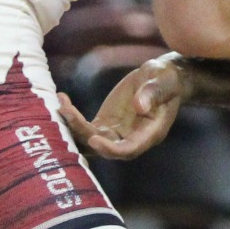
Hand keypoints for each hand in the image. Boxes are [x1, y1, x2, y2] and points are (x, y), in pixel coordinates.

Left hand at [56, 55, 188, 159]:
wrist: (162, 78)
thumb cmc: (167, 80)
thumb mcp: (163, 82)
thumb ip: (152, 93)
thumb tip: (139, 106)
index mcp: (150, 133)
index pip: (128, 150)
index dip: (110, 149)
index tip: (94, 139)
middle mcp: (131, 138)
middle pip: (104, 148)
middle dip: (84, 134)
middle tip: (68, 113)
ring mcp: (116, 133)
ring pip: (91, 140)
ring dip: (73, 127)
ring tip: (62, 105)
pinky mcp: (105, 123)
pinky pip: (85, 127)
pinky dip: (72, 117)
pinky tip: (62, 99)